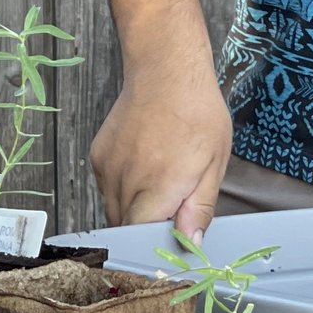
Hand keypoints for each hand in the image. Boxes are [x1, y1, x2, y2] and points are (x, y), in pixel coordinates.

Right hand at [91, 66, 234, 242]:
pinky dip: (122, 190)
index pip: (144, 241)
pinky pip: (106, 189)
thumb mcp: (214, 164)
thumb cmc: (197, 114)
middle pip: (127, 229)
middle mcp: (125, 184)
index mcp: (157, 190)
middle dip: (148, 226)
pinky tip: (142, 167)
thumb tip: (190, 241)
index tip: (176, 231)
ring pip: (114, 211)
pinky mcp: (97, 157)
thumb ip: (199, 208)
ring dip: (134, 209)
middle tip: (172, 202)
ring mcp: (107, 170)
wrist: (166, 71)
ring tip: (158, 180)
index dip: (160, 241)